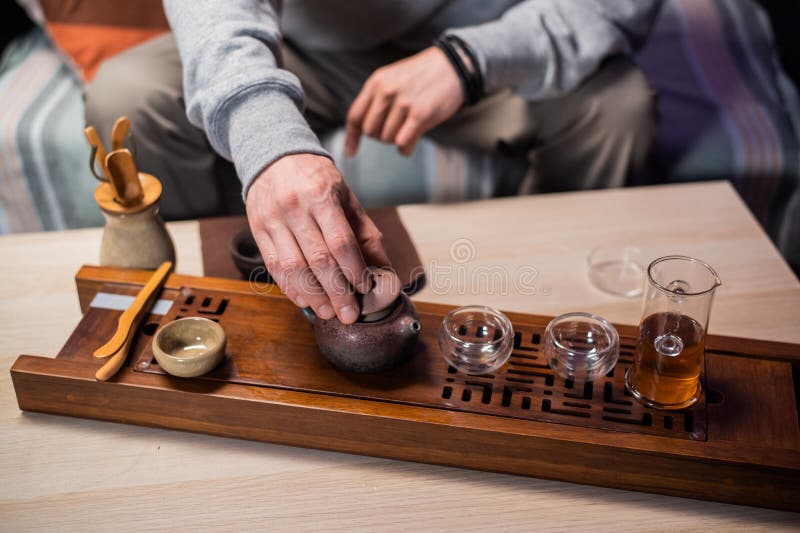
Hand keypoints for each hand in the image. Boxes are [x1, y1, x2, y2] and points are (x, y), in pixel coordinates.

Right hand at [246, 153, 391, 323]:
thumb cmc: (317, 180)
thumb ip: (364, 232)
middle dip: (336, 292)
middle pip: (318, 259)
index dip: (354, 270)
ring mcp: (273, 219)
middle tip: (349, 314)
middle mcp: (294, 207)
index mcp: (321, 196)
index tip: (364, 289)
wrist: (274, 157)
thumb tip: (384, 269)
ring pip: (293, 267)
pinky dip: (290, 287)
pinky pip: (273, 265)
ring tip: (328, 312)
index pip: (340, 242)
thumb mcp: (346, 197)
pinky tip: (305, 301)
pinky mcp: (258, 229)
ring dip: (313, 296)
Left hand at [345, 46, 463, 156]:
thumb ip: (376, 99)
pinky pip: (402, 143)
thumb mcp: (392, 78)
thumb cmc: (422, 76)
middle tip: (395, 130)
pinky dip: (405, 148)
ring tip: (408, 128)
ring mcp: (403, 103)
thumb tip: (362, 131)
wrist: (453, 65)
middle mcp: (387, 91)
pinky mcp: (421, 114)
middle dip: (380, 136)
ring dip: (396, 140)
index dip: (352, 137)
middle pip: (370, 131)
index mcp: (376, 82)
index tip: (350, 152)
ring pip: (387, 138)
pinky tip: (410, 143)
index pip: (355, 116)